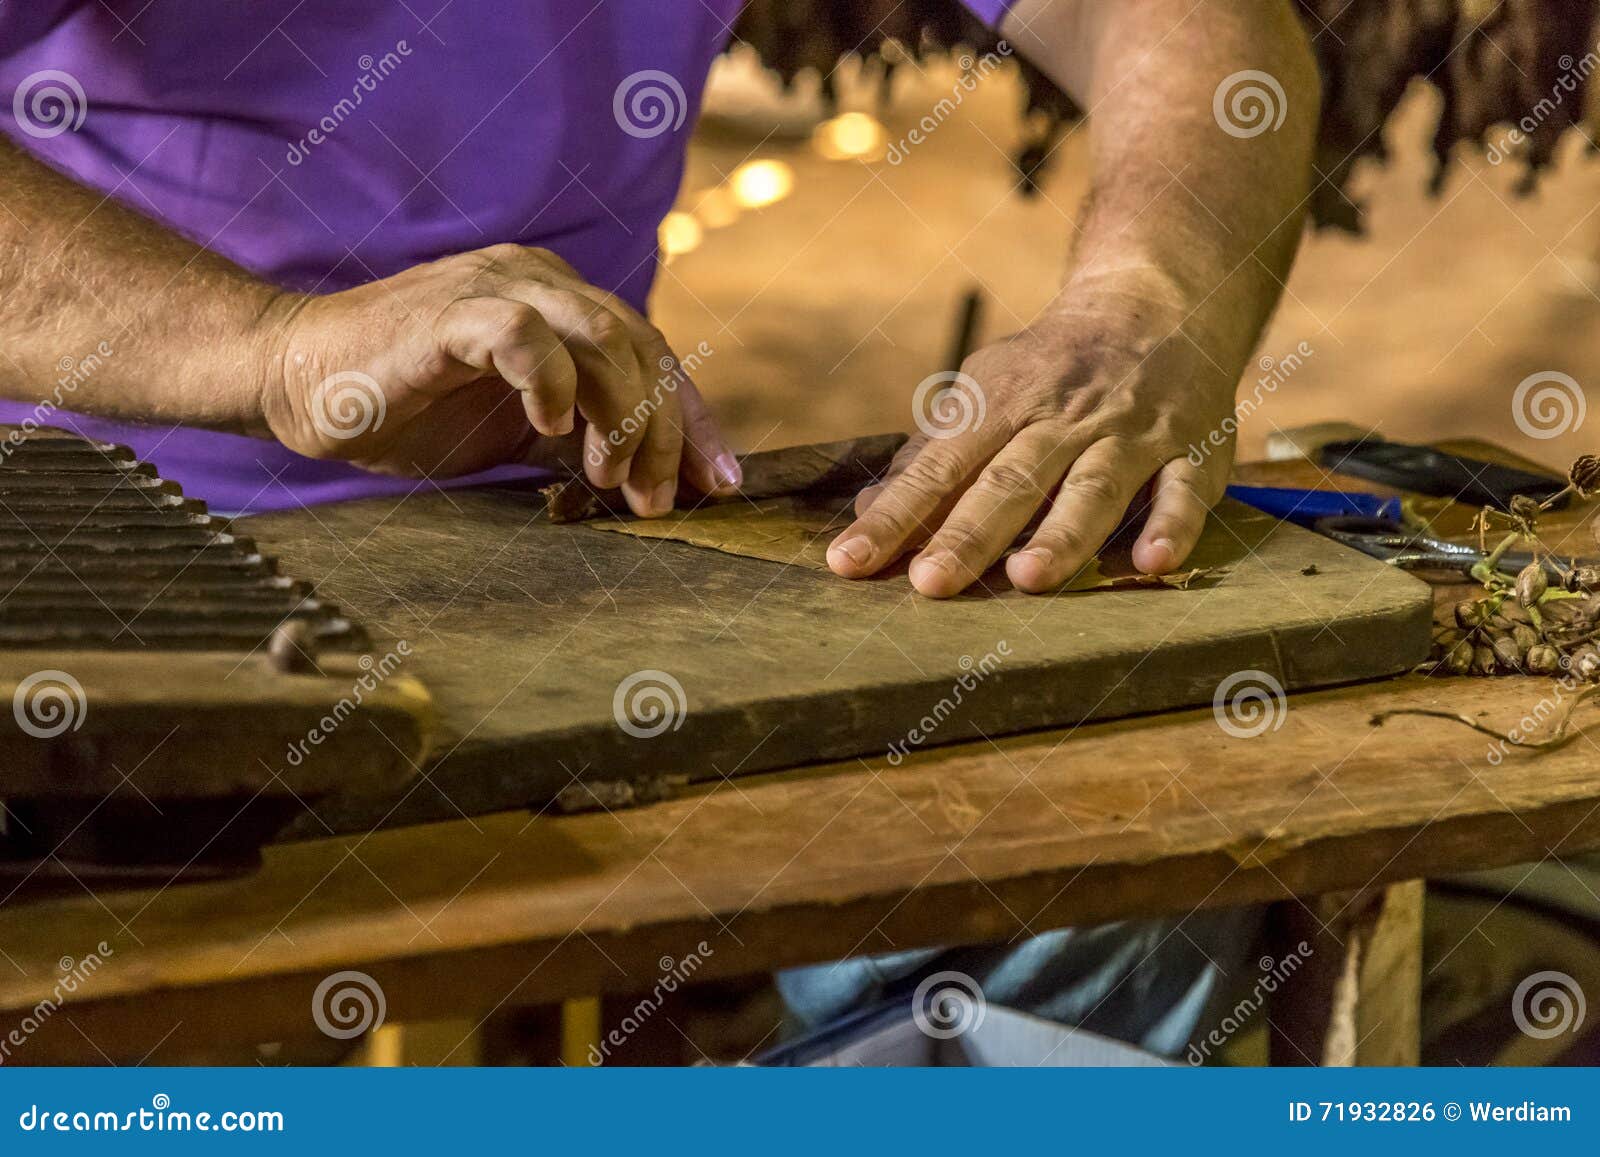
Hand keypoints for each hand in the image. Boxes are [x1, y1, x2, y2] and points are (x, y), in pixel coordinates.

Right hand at [257, 243, 739, 515]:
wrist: (295, 380)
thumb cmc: (406, 409)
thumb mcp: (514, 432)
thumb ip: (579, 438)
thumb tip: (650, 480)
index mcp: (561, 305)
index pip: (654, 354)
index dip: (693, 420)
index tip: (718, 483)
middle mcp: (539, 282)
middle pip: (642, 346)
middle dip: (664, 432)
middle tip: (655, 501)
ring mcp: (496, 289)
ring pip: (602, 337)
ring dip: (622, 415)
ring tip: (611, 478)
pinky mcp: (450, 313)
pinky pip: (524, 335)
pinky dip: (552, 383)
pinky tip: (552, 430)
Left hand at [827, 270, 1239, 596]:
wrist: (1156, 304)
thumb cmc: (1052, 368)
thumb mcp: (987, 392)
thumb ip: (933, 456)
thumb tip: (871, 510)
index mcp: (1004, 402)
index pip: (938, 468)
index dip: (894, 517)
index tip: (848, 562)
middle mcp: (1064, 418)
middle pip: (1012, 480)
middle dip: (970, 533)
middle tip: (931, 583)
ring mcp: (1131, 434)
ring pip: (1095, 487)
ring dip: (1063, 534)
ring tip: (1028, 578)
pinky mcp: (1192, 450)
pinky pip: (1186, 491)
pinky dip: (1172, 527)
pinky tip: (1151, 565)